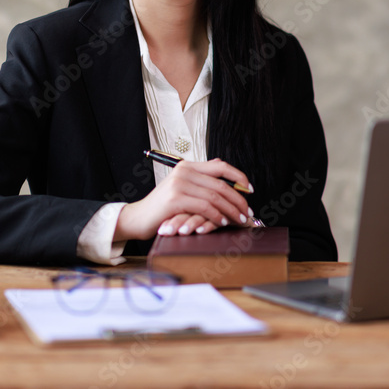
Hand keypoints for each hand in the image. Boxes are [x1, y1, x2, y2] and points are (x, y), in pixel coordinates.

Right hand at [114, 158, 253, 241]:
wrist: (138, 217)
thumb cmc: (162, 207)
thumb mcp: (181, 188)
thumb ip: (200, 181)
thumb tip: (225, 175)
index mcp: (187, 166)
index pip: (220, 166)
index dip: (238, 176)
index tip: (250, 189)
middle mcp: (184, 171)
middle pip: (221, 184)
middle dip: (238, 200)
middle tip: (248, 212)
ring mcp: (179, 184)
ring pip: (215, 197)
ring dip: (231, 210)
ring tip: (239, 220)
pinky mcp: (175, 199)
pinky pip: (205, 207)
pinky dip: (217, 216)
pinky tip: (222, 223)